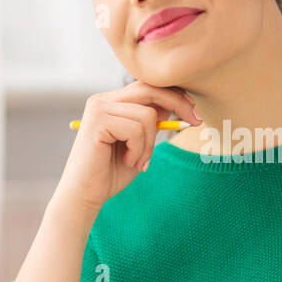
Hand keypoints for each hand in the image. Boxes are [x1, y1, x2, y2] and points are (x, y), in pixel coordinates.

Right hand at [55, 80, 201, 211]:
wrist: (85, 195)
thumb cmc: (111, 173)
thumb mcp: (140, 144)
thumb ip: (151, 123)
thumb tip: (174, 103)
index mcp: (112, 102)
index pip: (148, 86)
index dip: (174, 95)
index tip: (194, 111)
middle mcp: (103, 100)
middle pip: (149, 89)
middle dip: (178, 104)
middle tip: (196, 122)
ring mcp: (98, 108)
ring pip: (147, 116)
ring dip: (150, 144)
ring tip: (139, 161)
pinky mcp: (97, 121)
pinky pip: (136, 129)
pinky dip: (139, 150)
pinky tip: (128, 161)